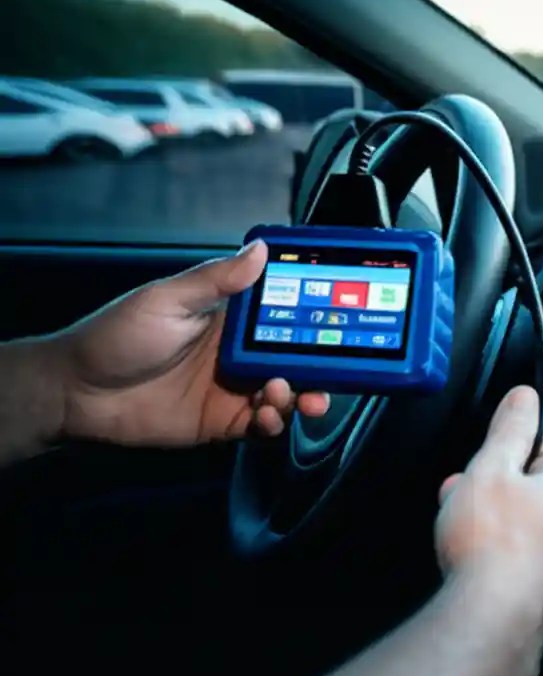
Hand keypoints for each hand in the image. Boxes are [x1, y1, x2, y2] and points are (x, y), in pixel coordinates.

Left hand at [52, 240, 329, 446]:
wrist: (76, 391)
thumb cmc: (115, 336)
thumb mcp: (166, 300)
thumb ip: (215, 280)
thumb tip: (260, 249)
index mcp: (229, 321)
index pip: (282, 318)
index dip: (310, 321)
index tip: (333, 320)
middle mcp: (237, 356)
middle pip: (293, 361)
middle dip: (318, 367)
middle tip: (327, 373)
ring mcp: (231, 391)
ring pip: (284, 394)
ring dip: (298, 396)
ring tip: (287, 395)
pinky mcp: (221, 423)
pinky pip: (260, 425)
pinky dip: (272, 423)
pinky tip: (266, 417)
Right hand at [435, 386, 542, 643]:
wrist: (491, 621)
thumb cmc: (490, 545)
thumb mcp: (491, 467)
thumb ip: (510, 428)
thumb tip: (524, 397)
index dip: (505, 454)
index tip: (481, 469)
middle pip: (538, 491)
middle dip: (499, 494)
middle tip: (465, 505)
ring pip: (536, 530)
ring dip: (503, 528)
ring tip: (469, 540)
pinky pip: (533, 566)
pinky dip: (511, 563)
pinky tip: (485, 570)